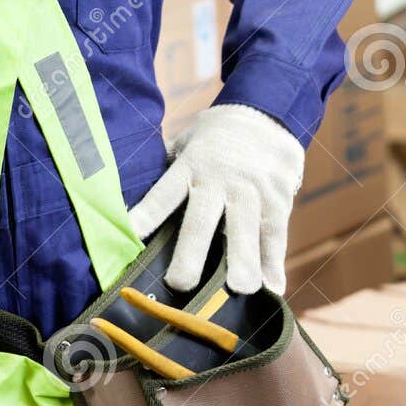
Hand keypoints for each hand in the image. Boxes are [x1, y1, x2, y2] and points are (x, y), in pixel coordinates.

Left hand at [127, 104, 305, 295]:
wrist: (267, 114)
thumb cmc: (216, 135)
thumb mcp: (187, 141)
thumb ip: (167, 166)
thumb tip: (126, 185)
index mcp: (191, 166)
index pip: (163, 194)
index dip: (146, 215)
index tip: (129, 237)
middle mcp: (220, 181)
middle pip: (203, 219)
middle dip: (192, 253)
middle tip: (181, 283)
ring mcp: (252, 191)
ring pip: (246, 231)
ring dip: (243, 263)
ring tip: (238, 292)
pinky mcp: (279, 199)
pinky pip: (276, 235)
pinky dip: (275, 263)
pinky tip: (273, 289)